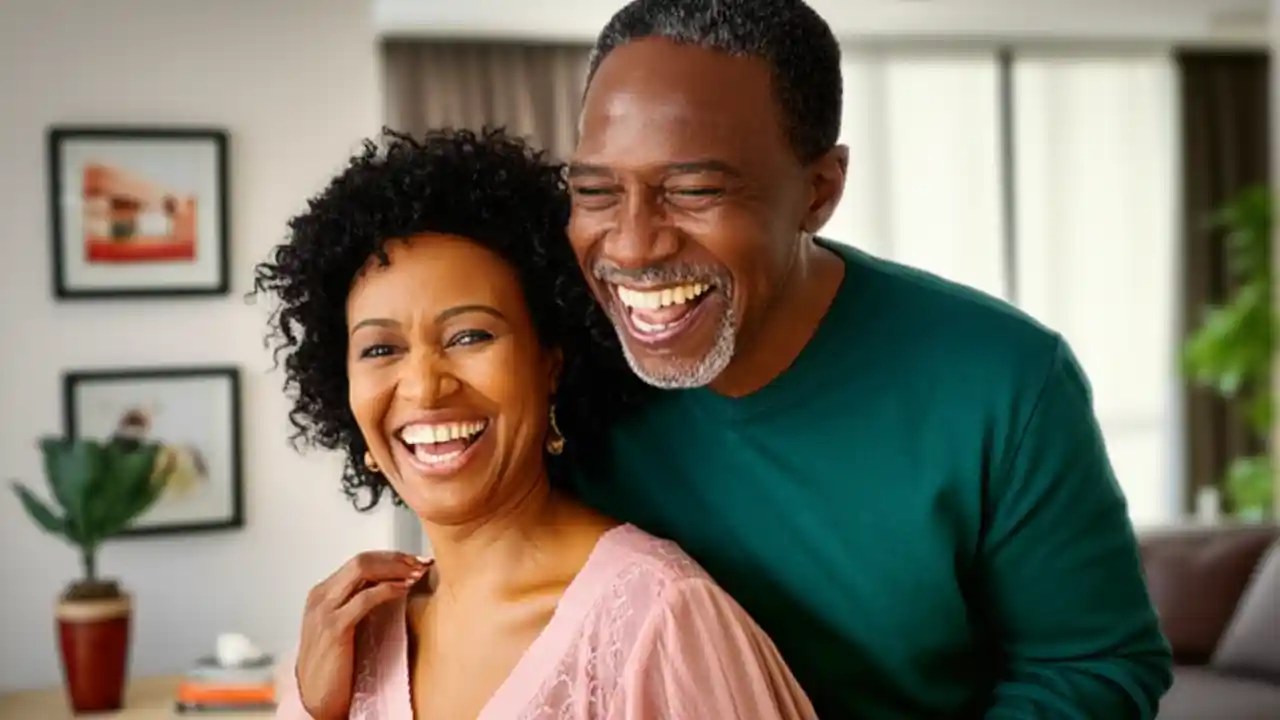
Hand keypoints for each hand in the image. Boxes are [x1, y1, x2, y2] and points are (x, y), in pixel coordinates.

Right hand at [294, 551, 428, 719]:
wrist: (315, 698)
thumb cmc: (334, 666)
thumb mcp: (344, 627)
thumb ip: (358, 605)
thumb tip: (392, 586)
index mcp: (322, 594)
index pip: (359, 561)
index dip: (390, 558)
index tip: (414, 561)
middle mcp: (320, 597)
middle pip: (362, 560)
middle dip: (396, 558)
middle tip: (420, 563)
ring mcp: (324, 610)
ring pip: (362, 569)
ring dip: (395, 568)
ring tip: (416, 573)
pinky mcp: (335, 627)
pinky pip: (365, 597)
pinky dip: (388, 589)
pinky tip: (404, 590)